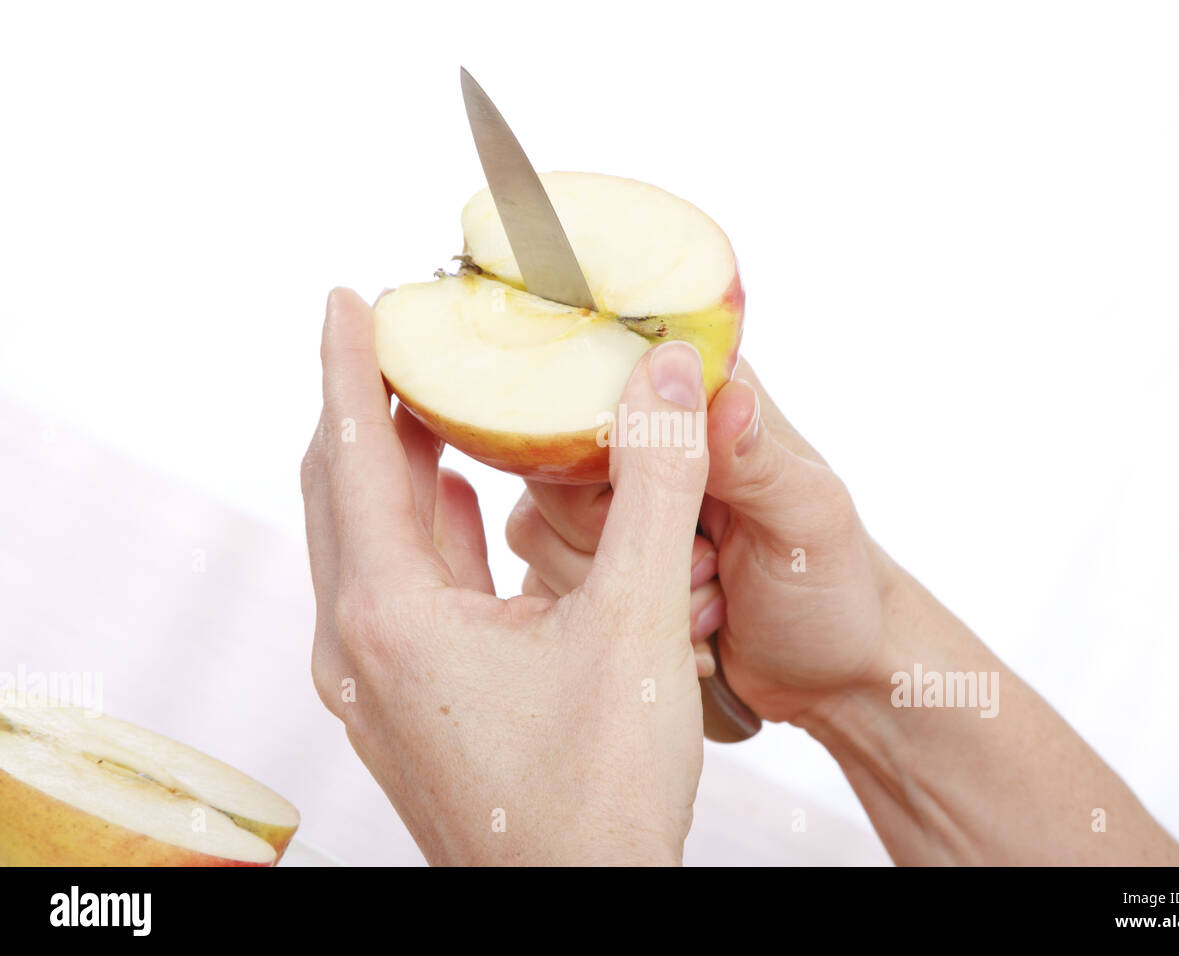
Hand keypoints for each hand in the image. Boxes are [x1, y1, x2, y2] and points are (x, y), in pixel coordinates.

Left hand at [301, 289, 710, 864]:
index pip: (354, 452)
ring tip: (439, 401)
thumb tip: (666, 375)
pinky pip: (398, 590)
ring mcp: (374, 683)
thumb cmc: (598, 791)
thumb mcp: (640, 623)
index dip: (346, 363)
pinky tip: (467, 507)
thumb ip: (653, 486)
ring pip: (368, 543)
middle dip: (368, 404)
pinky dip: (426, 530)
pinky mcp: (406, 706)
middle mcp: (357, 646)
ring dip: (399, 467)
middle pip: (343, 491)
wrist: (578, 910)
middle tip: (402, 334)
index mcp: (389, 614)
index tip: (342, 295)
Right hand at [507, 358, 892, 724]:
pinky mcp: (595, 560)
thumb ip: (758, 459)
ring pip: (539, 521)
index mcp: (703, 400)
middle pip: (554, 455)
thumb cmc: (832, 586)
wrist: (821, 673)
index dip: (616, 448)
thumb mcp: (808, 521)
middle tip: (705, 563)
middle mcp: (646, 442)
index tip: (657, 506)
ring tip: (704, 599)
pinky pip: (543, 572)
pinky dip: (605, 614)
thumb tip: (725, 397)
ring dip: (619, 581)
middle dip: (617, 532)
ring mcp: (614, 503)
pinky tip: (675, 629)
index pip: (609, 379)